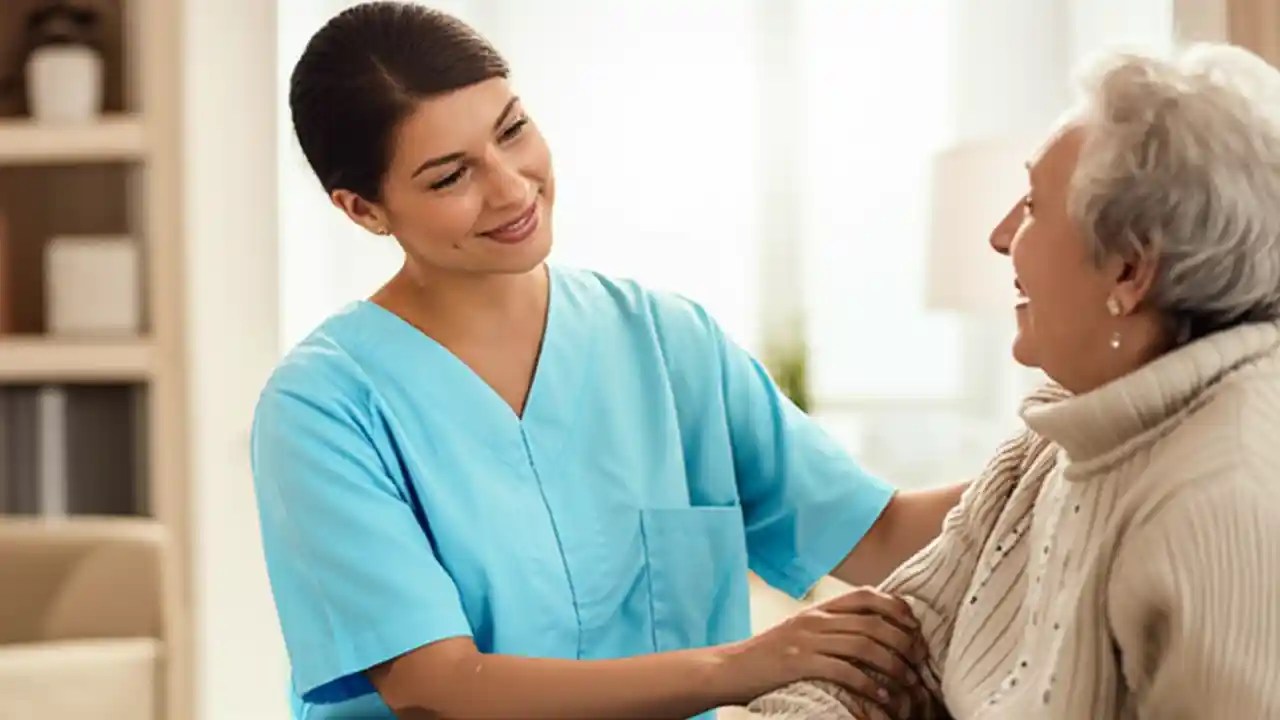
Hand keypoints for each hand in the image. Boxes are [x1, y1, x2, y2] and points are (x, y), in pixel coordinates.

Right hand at [717, 587, 924, 715]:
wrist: (730, 669)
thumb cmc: (769, 656)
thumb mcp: (801, 633)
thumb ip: (830, 628)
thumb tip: (870, 635)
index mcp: (818, 609)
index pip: (866, 595)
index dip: (897, 609)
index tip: (915, 629)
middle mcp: (815, 619)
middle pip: (873, 621)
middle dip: (904, 640)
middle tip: (920, 661)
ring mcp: (807, 640)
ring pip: (864, 645)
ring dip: (893, 665)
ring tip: (908, 683)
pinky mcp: (799, 663)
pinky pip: (844, 671)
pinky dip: (869, 685)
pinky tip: (881, 698)